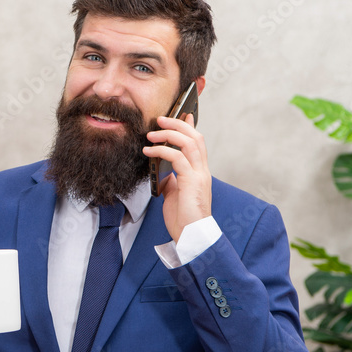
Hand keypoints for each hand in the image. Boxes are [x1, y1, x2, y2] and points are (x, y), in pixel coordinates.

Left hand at [143, 113, 211, 242]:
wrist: (191, 237)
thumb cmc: (182, 218)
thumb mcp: (174, 194)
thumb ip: (172, 180)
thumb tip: (162, 171)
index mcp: (199, 173)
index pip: (198, 143)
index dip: (190, 126)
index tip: (182, 114)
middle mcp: (202, 171)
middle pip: (195, 137)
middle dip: (178, 124)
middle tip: (161, 118)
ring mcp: (199, 175)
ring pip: (189, 143)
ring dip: (169, 134)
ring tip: (151, 133)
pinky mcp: (192, 182)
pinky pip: (178, 158)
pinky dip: (162, 151)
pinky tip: (149, 151)